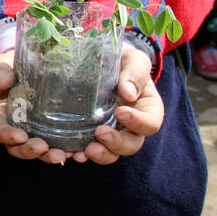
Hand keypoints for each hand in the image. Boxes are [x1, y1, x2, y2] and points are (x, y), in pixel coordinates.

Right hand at [0, 51, 72, 163]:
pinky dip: (67, 150)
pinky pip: (56, 145)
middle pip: (17, 147)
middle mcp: (13, 128)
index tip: (20, 136)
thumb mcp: (1, 67)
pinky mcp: (49, 131)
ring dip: (49, 155)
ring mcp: (32, 131)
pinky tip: (78, 152)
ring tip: (63, 155)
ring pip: (37, 150)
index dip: (7, 135)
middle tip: (44, 148)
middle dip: (30, 150)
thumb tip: (4, 80)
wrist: (28, 69)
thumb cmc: (10, 70)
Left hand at [72, 45, 161, 163]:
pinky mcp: (89, 134)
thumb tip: (128, 93)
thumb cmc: (122, 63)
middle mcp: (131, 127)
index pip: (150, 123)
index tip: (121, 112)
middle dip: (116, 144)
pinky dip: (77, 152)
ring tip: (83, 152)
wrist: (100, 63)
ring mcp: (111, 132)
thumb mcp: (133, 61)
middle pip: (131, 144)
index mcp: (147, 110)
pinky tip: (66, 152)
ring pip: (110, 152)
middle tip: (101, 134)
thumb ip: (135, 73)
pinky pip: (85, 149)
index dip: (138, 122)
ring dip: (98, 155)